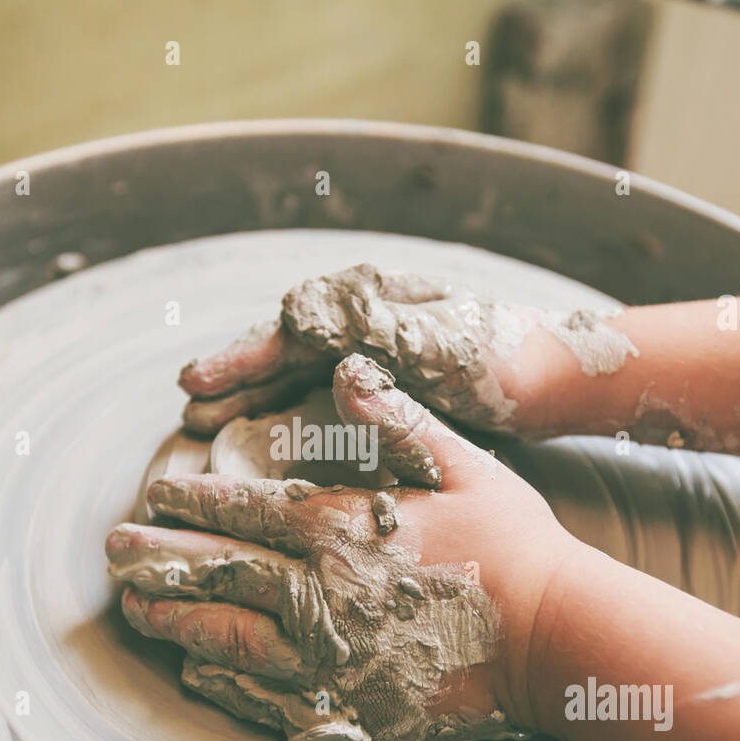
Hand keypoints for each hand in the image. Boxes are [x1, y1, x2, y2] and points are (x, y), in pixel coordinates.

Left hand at [109, 353, 579, 740]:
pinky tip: (196, 669)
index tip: (154, 497)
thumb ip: (399, 419)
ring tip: (134, 608)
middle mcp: (320, 594)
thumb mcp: (465, 464)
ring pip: (228, 636)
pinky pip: (266, 694)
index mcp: (341, 531)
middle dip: (159, 560)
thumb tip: (347, 369)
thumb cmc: (512, 545)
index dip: (192, 504)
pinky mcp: (346, 705)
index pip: (245, 513)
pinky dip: (223, 679)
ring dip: (175, 618)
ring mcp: (328, 657)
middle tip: (112, 554)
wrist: (552, 640)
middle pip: (218, 574)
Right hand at [179, 263, 561, 437]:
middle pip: (281, 352)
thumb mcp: (438, 339)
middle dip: (233, 380)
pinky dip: (285, 411)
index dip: (238, 358)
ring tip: (204, 426)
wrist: (553, 375)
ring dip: (251, 399)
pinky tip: (263, 434)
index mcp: (366, 306)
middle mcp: (360, 323)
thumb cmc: (502, 354)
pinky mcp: (384, 381)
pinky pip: (319, 394)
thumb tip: (298, 316)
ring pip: (294, 375)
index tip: (194, 383)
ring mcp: (370, 351)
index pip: (287, 331)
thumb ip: (372, 328)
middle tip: (186, 411)